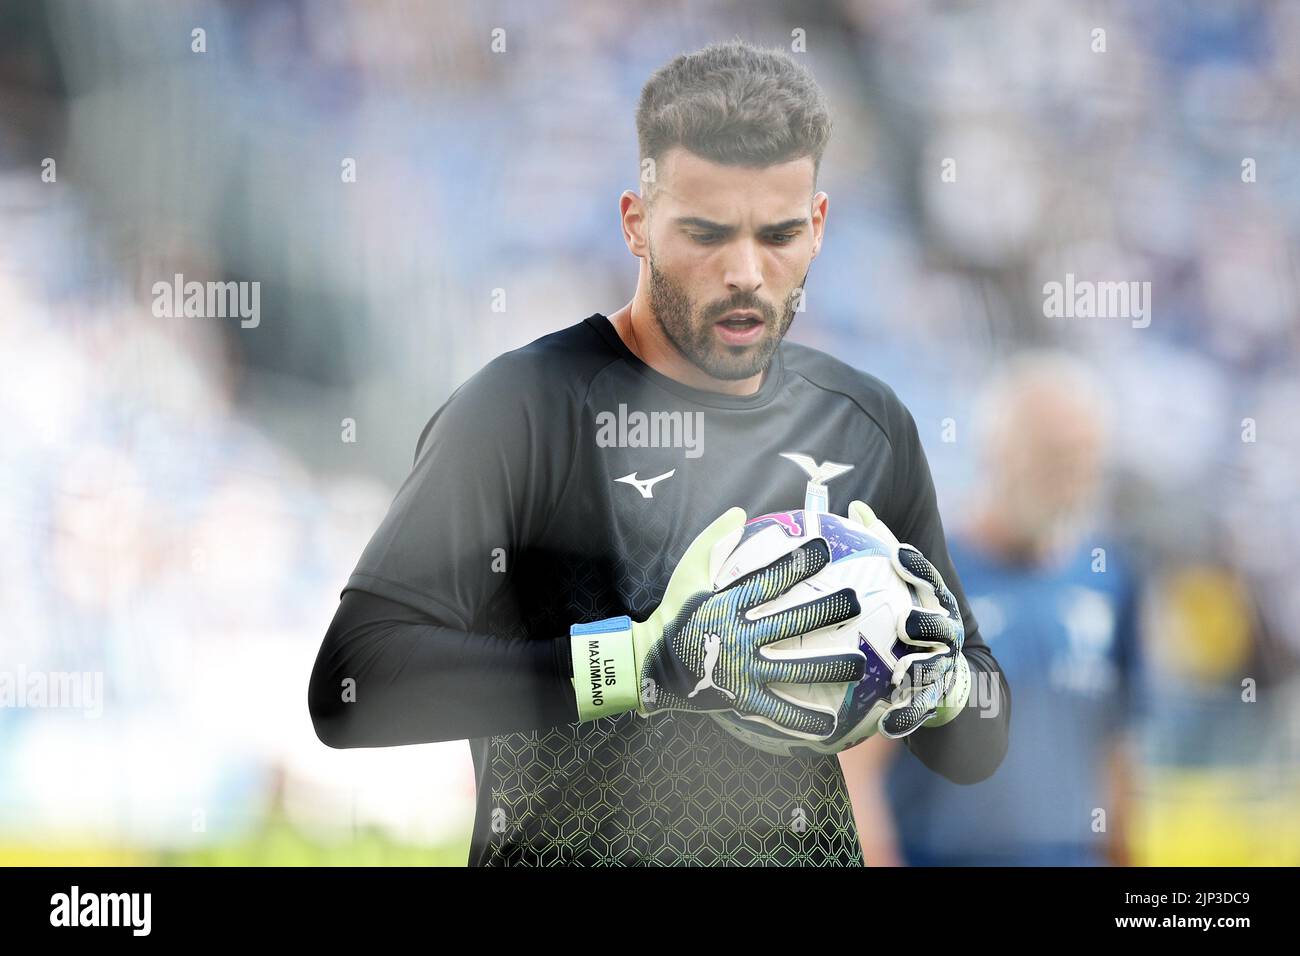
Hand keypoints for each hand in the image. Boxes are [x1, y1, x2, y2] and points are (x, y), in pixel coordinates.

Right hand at [571, 507, 865, 737]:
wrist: (647, 665)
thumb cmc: (673, 612)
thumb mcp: (686, 573)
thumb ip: (712, 541)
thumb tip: (740, 512)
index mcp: (725, 605)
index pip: (768, 581)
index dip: (796, 564)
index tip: (823, 550)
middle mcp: (736, 638)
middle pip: (790, 624)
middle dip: (826, 611)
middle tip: (855, 602)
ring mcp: (740, 671)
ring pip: (793, 670)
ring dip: (829, 667)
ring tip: (859, 665)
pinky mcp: (739, 698)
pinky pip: (776, 712)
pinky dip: (802, 721)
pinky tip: (829, 725)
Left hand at [846, 501, 970, 738]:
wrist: (943, 682)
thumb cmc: (909, 620)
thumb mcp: (899, 585)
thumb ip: (879, 547)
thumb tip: (854, 506)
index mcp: (934, 602)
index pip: (928, 580)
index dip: (916, 567)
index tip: (898, 555)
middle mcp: (943, 633)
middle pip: (940, 625)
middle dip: (927, 621)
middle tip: (907, 619)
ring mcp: (942, 667)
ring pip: (934, 667)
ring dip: (920, 669)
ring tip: (905, 671)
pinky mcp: (933, 700)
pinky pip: (919, 710)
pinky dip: (906, 717)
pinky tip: (888, 725)